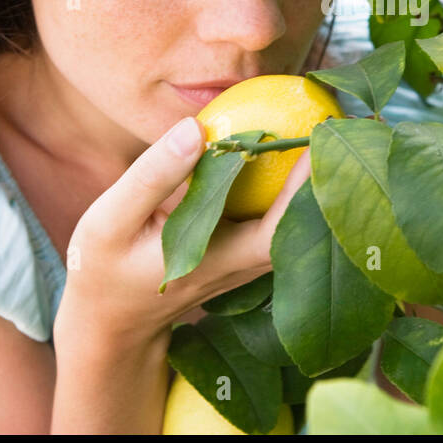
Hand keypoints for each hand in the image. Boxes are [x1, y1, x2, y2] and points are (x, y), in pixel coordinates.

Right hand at [55, 116, 307, 348]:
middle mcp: (242, 264)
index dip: (304, 186)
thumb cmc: (105, 268)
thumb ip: (154, 175)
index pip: (278, 225)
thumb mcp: (111, 220)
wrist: (112, 319)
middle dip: (323, 177)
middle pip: (303, 224)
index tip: (320, 140)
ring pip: (296, 223)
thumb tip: (198, 127)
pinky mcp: (242, 252)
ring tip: (327, 128)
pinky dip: (289, 186)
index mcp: (214, 259)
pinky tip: (291, 148)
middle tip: (338, 123)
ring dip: (311, 181)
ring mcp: (246, 261)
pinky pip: (276, 217)